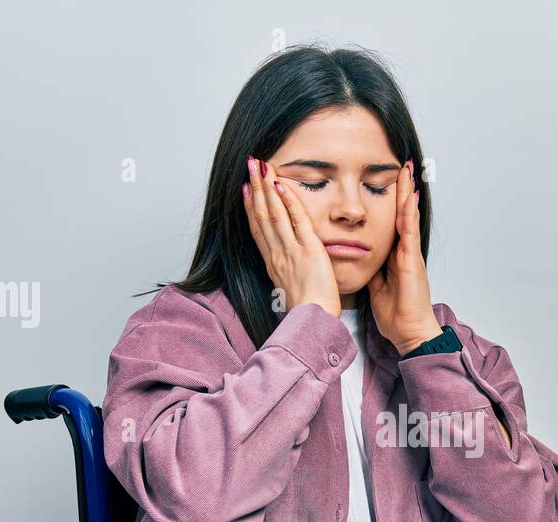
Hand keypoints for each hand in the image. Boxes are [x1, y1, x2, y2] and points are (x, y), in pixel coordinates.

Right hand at [242, 155, 341, 317]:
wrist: (314, 320)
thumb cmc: (308, 310)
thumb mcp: (291, 290)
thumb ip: (288, 274)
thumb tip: (288, 269)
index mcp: (273, 263)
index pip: (257, 229)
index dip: (249, 206)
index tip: (244, 188)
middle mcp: (277, 254)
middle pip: (261, 216)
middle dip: (254, 188)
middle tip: (249, 165)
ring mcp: (291, 251)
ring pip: (273, 214)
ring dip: (266, 187)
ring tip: (261, 166)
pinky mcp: (308, 251)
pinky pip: (297, 222)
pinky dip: (289, 202)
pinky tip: (282, 186)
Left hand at [367, 161, 440, 354]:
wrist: (409, 332)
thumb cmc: (396, 314)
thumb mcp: (377, 286)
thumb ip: (372, 269)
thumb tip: (358, 258)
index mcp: (394, 255)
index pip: (391, 221)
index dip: (390, 201)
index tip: (388, 180)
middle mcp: (404, 250)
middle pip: (401, 212)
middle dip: (401, 188)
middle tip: (402, 164)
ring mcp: (410, 254)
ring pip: (407, 216)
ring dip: (407, 192)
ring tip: (407, 170)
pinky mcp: (412, 260)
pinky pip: (409, 232)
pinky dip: (409, 213)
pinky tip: (409, 197)